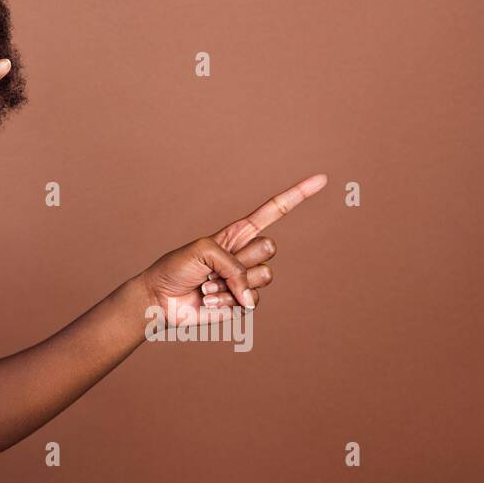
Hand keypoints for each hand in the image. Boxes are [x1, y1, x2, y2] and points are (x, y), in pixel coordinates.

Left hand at [138, 174, 327, 323]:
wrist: (161, 298)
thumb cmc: (176, 267)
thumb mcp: (203, 250)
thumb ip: (234, 266)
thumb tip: (251, 297)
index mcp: (238, 233)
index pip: (274, 211)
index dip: (297, 195)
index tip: (322, 178)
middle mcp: (246, 255)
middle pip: (270, 248)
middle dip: (243, 256)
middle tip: (215, 266)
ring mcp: (246, 280)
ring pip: (264, 276)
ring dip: (231, 283)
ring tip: (207, 284)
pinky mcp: (243, 303)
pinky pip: (251, 300)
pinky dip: (227, 301)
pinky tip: (209, 300)